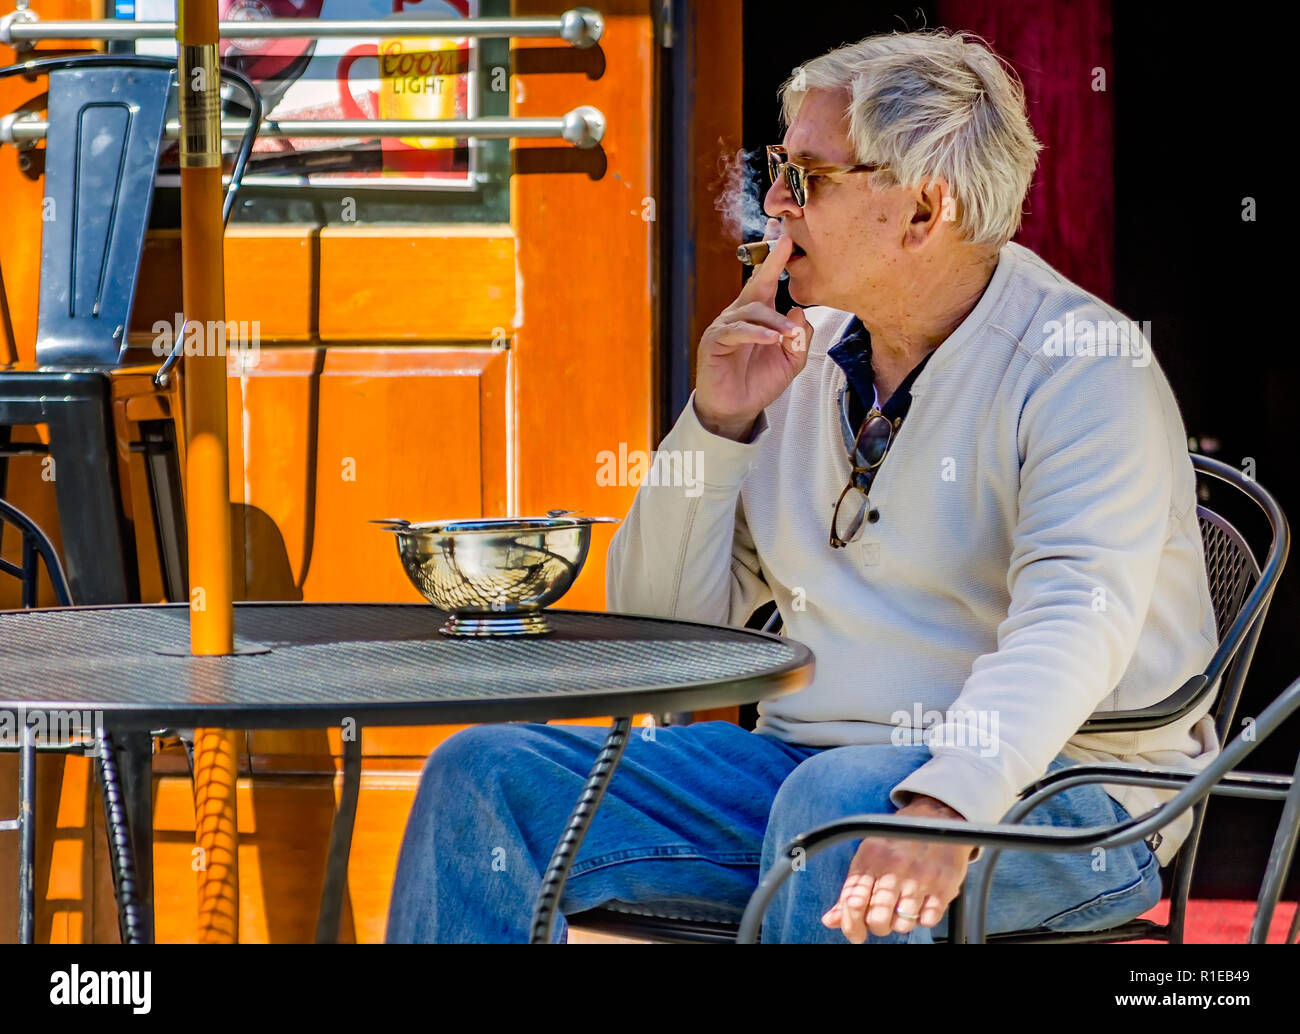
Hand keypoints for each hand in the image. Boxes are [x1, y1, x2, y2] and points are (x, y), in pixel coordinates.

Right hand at [693, 220, 812, 440]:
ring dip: (774, 321)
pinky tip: (771, 339)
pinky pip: (737, 332)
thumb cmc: (759, 382)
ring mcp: (725, 326)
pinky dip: (756, 334)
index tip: (787, 236)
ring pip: (752, 311)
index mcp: (758, 315)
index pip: (768, 282)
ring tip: (789, 334)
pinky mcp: (715, 342)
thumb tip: (800, 311)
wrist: (736, 409)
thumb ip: (800, 337)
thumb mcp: (791, 360)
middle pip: (756, 283)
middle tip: (784, 243)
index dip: (776, 259)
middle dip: (770, 262)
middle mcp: (740, 315)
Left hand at [821, 795, 975, 942]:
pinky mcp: (944, 886)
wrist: (935, 818)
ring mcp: (920, 878)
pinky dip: (923, 918)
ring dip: (901, 922)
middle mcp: (894, 868)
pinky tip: (922, 903)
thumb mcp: (868, 857)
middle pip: (877, 921)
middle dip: (877, 926)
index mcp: (870, 859)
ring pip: (902, 925)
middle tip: (882, 917)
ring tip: (903, 905)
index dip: (852, 924)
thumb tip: (830, 921)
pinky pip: (928, 921)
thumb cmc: (896, 842)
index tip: (856, 930)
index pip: (853, 903)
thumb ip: (850, 891)